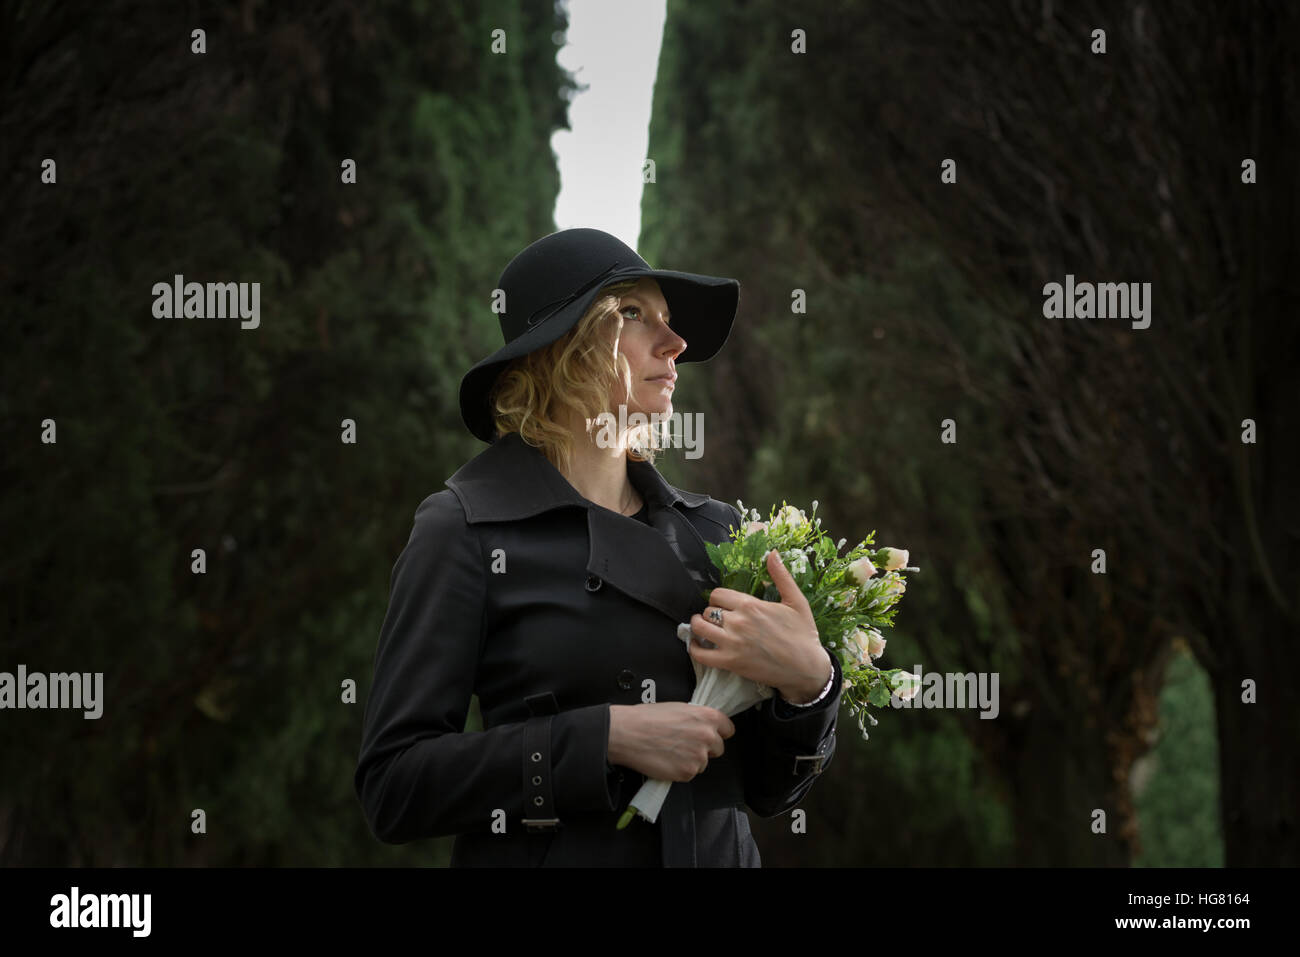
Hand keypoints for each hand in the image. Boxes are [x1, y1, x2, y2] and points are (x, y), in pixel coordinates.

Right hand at [607, 702, 734, 782]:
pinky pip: (689, 774)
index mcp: (707, 717)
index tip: (712, 735)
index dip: (719, 733)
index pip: (728, 729)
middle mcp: (708, 736)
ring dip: (691, 760)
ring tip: (671, 751)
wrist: (628, 733)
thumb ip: (697, 718)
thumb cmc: (647, 718)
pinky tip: (666, 760)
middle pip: (718, 748)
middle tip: (685, 745)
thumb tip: (702, 726)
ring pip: (703, 763)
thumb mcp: (678, 708)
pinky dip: (679, 770)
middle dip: (705, 748)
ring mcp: (699, 756)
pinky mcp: (687, 773)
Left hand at [689, 548, 831, 702]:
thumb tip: (774, 553)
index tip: (724, 605)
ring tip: (704, 628)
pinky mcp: (730, 663)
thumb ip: (781, 576)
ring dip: (699, 627)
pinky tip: (699, 645)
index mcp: (751, 605)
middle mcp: (738, 622)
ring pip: (699, 628)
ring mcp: (732, 643)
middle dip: (711, 613)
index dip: (719, 599)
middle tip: (719, 619)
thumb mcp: (796, 601)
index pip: (718, 594)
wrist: (807, 668)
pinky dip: (695, 648)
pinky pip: (700, 654)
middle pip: (708, 610)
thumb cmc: (803, 634)